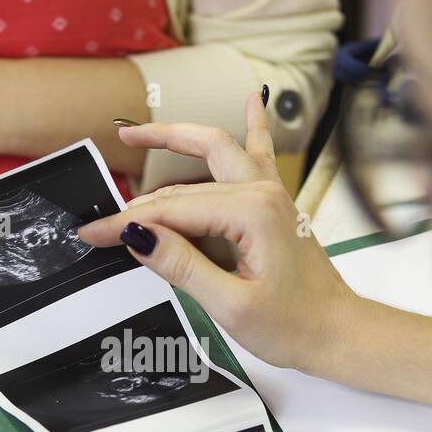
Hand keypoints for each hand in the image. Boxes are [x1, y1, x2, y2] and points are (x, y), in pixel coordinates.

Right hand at [78, 94, 361, 373]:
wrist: (338, 332)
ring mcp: (271, 194)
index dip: (125, 224)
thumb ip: (182, 266)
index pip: (171, 212)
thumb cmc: (295, 325)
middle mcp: (262, 193)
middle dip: (138, 197)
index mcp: (251, 213)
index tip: (93, 235)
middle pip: (184, 183)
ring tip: (135, 134)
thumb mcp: (230, 305)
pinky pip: (258, 153)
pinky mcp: (275, 204)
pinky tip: (252, 98)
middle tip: (101, 211)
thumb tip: (139, 237)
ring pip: (214, 152)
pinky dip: (252, 125)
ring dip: (176, 140)